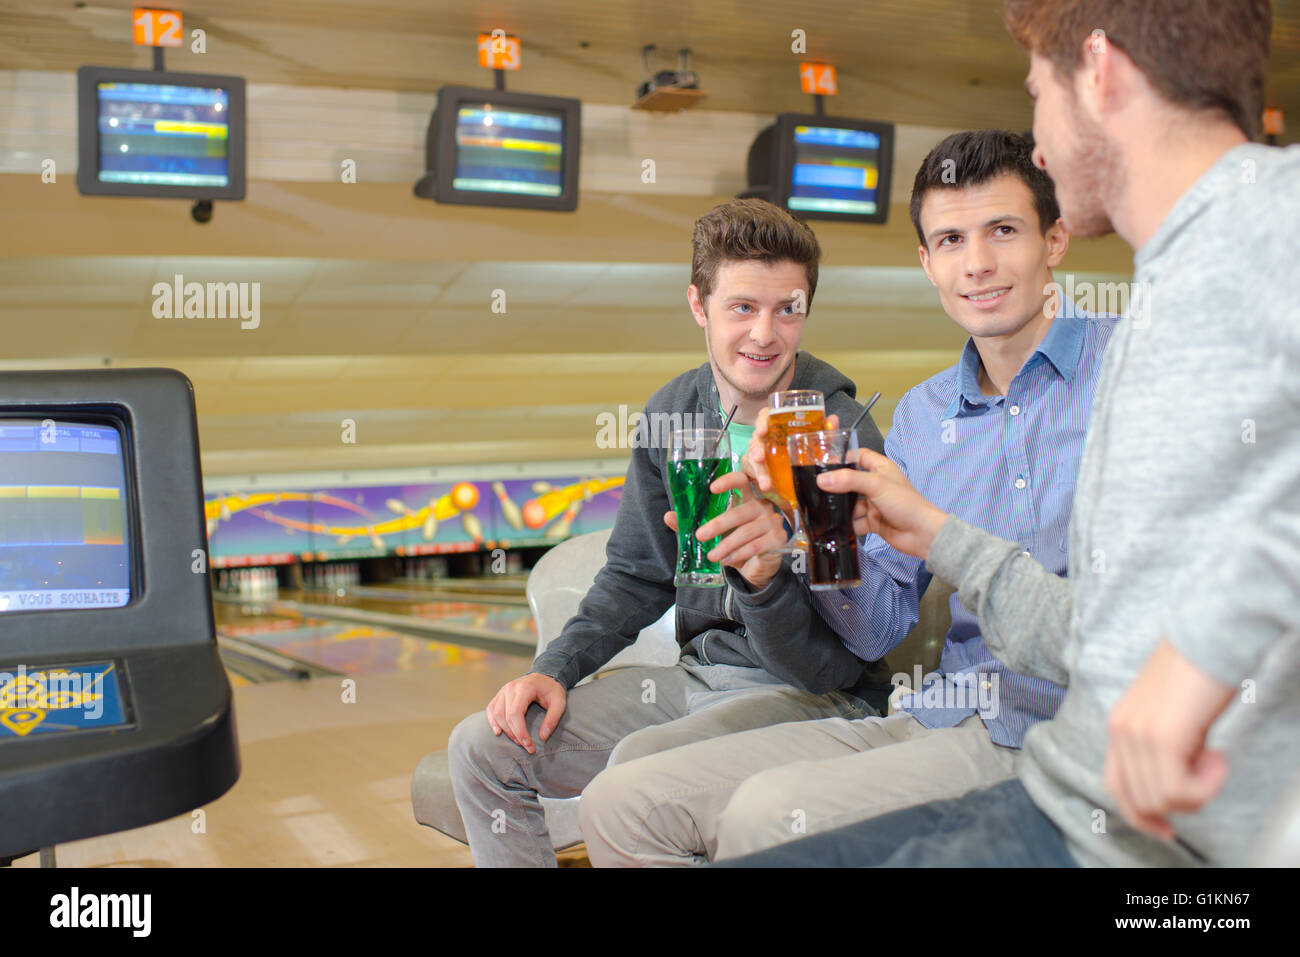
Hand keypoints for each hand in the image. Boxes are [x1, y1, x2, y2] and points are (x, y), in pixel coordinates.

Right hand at [485, 673, 566, 753]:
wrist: (544, 677)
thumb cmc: (552, 690)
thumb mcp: (559, 702)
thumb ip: (552, 719)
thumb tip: (542, 737)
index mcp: (524, 688)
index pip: (515, 713)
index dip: (520, 732)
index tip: (529, 746)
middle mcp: (510, 688)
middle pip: (504, 716)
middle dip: (514, 735)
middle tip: (526, 746)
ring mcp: (503, 691)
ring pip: (496, 715)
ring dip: (505, 731)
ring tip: (517, 740)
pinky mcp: (499, 695)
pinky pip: (491, 710)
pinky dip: (493, 722)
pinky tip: (499, 732)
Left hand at [662, 471, 787, 588]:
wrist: (756, 566)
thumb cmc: (734, 542)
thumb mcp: (713, 533)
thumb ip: (692, 524)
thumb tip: (668, 516)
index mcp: (747, 497)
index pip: (741, 481)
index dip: (728, 482)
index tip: (711, 488)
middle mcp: (762, 506)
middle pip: (739, 512)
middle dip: (717, 525)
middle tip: (699, 535)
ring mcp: (773, 522)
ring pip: (746, 532)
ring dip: (726, 545)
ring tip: (711, 555)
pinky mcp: (779, 539)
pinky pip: (756, 546)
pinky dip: (739, 554)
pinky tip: (726, 561)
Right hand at [746, 410, 838, 510]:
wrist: (809, 478)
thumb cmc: (810, 452)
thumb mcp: (820, 441)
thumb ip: (826, 430)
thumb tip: (832, 420)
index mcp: (779, 426)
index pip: (766, 416)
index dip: (762, 420)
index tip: (763, 430)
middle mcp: (768, 438)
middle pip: (756, 437)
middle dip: (756, 447)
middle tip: (760, 457)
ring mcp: (761, 454)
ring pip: (752, 457)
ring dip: (759, 470)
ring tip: (766, 483)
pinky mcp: (758, 470)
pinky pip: (752, 473)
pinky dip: (760, 480)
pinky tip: (767, 487)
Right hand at [814, 447, 947, 559]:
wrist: (922, 534)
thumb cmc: (906, 504)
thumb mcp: (876, 485)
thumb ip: (849, 481)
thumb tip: (822, 480)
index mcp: (881, 469)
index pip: (860, 456)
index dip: (844, 458)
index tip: (825, 464)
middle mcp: (876, 485)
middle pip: (851, 482)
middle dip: (837, 487)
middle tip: (818, 489)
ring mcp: (874, 504)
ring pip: (851, 504)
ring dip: (840, 508)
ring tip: (822, 510)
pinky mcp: (872, 522)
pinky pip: (854, 522)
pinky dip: (846, 525)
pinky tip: (834, 526)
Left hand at [1103, 639, 1234, 839]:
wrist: (1210, 636)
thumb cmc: (1198, 672)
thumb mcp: (1169, 715)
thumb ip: (1162, 746)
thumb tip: (1174, 786)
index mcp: (1119, 725)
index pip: (1115, 788)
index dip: (1141, 816)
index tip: (1167, 828)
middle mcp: (1120, 730)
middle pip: (1140, 801)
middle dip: (1181, 801)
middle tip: (1210, 774)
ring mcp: (1137, 733)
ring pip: (1162, 800)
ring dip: (1198, 791)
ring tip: (1215, 758)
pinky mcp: (1161, 737)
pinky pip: (1180, 790)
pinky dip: (1207, 785)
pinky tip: (1219, 756)